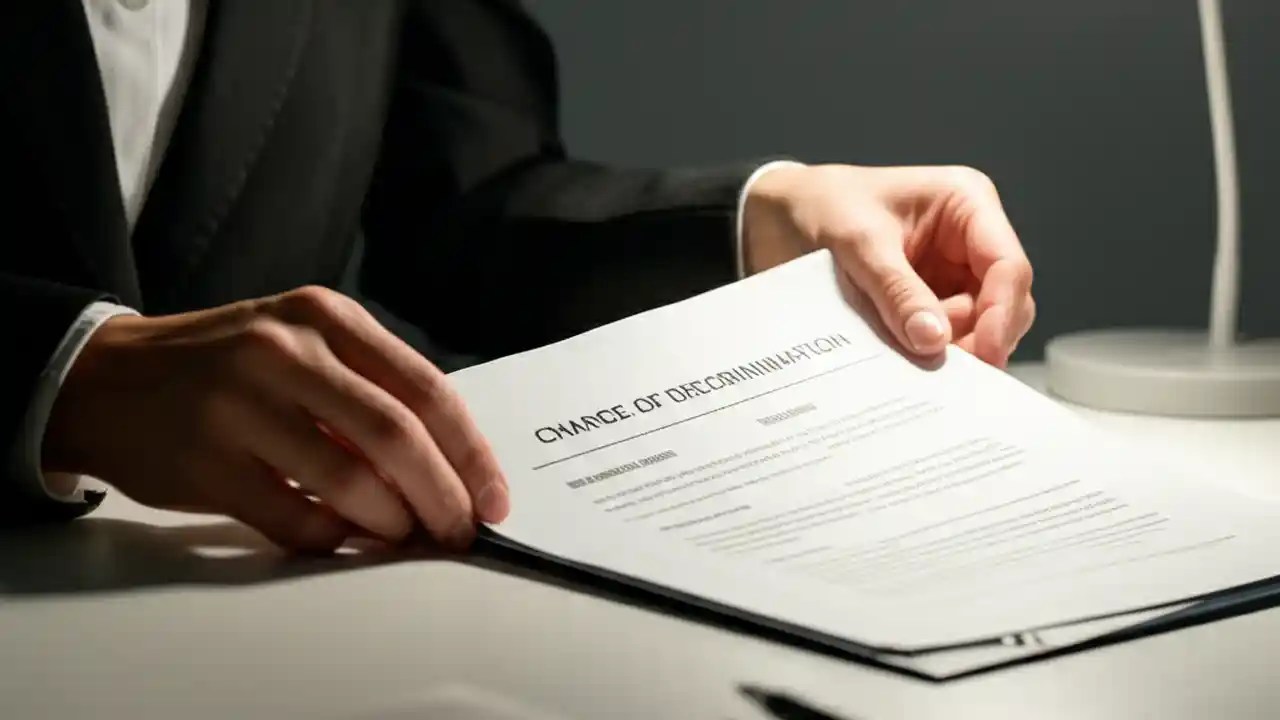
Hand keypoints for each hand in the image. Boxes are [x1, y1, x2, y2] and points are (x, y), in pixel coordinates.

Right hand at [43, 286, 508, 552]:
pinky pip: (295, 518)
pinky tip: (338, 536)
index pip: (426, 388)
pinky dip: (331, 538)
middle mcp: (285, 352)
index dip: (471, 452)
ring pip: (350, 483)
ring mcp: (239, 405)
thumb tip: (449, 467)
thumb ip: (369, 389)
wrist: (106, 377)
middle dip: (443, 497)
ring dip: (390, 524)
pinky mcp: (205, 462)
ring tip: (401, 536)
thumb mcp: (299, 343)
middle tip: (459, 532)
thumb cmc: (226, 364)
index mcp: (325, 318)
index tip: (492, 498)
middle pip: (397, 436)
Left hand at [743, 164, 1034, 367]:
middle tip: (939, 372)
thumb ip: (897, 291)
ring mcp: (948, 274)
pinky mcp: (924, 302)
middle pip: (1000, 303)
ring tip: (907, 364)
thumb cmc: (820, 207)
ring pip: (972, 327)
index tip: (982, 355)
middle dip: (975, 338)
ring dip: (946, 350)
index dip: (1002, 313)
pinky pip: (939, 336)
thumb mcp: (858, 244)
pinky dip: (924, 353)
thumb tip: (935, 341)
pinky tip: (900, 364)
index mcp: (966, 204)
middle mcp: (967, 240)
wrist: (773, 215)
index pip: (1007, 265)